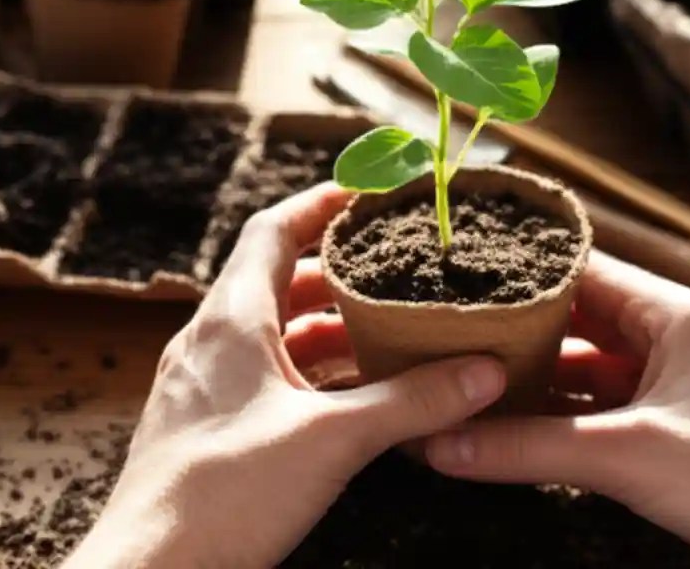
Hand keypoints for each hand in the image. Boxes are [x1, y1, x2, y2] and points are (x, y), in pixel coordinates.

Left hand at [64, 183, 507, 568]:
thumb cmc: (224, 496)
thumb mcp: (331, 439)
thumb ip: (410, 402)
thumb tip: (483, 372)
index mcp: (231, 320)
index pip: (273, 230)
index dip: (319, 203)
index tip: (365, 193)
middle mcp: (211, 343)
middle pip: (279, 283)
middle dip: (342, 278)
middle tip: (398, 275)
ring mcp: (205, 387)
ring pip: (275, 338)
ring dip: (330, 333)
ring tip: (391, 337)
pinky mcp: (209, 430)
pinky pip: (265, 381)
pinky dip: (311, 378)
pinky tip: (353, 401)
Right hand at [425, 252, 689, 568]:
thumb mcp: (631, 457)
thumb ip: (530, 449)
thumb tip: (440, 445)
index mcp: (676, 314)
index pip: (580, 270)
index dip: (516, 275)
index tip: (453, 282)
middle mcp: (675, 340)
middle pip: (576, 322)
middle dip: (513, 337)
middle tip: (442, 341)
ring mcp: (674, 388)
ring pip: (586, 371)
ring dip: (533, 385)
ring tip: (462, 387)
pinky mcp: (673, 433)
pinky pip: (601, 413)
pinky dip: (558, 422)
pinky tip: (510, 432)